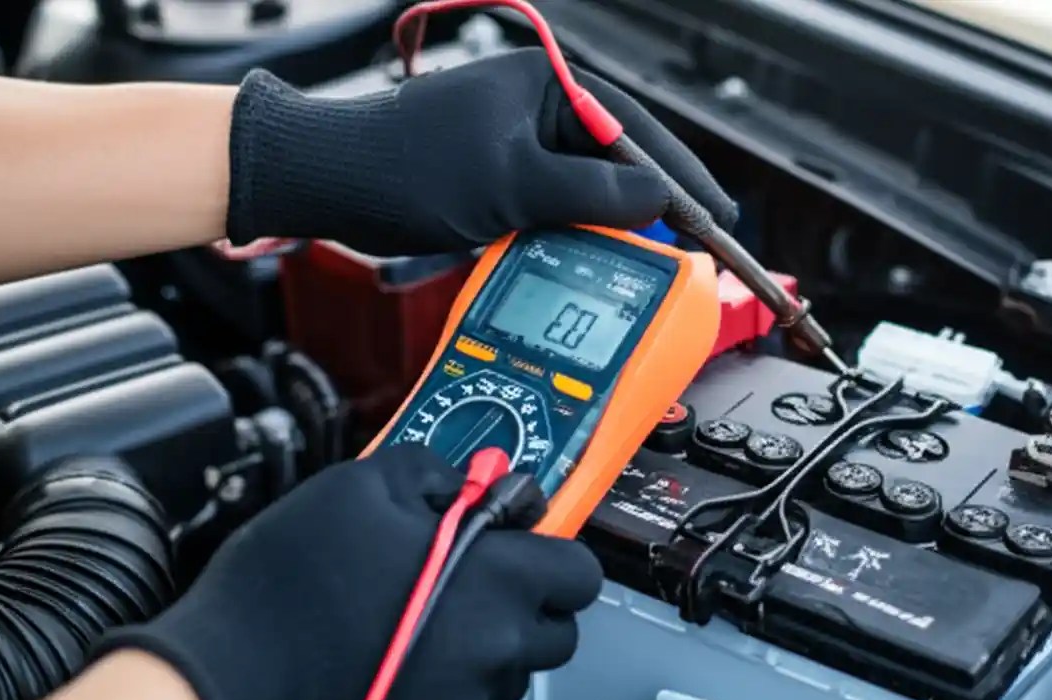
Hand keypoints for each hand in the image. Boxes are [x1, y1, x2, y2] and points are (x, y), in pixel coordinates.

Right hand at [91, 446, 603, 699]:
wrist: (230, 675)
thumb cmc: (291, 583)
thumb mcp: (362, 486)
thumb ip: (434, 475)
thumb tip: (466, 482)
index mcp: (498, 580)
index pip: (579, 572)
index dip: (550, 552)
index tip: (515, 541)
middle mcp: (498, 647)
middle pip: (555, 630)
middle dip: (524, 603)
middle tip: (470, 581)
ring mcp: (467, 698)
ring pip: (509, 670)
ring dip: (484, 645)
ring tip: (423, 622)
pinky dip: (446, 682)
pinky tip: (398, 658)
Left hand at [225, 48, 736, 253]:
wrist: (333, 183)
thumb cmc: (406, 165)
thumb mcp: (512, 182)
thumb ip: (590, 194)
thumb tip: (655, 201)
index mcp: (549, 86)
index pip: (640, 131)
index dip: (683, 177)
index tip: (719, 215)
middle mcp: (539, 110)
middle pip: (618, 163)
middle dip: (652, 207)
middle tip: (693, 248)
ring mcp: (519, 147)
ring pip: (587, 193)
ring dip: (611, 227)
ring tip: (649, 260)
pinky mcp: (499, 180)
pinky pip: (555, 209)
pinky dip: (574, 235)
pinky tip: (591, 259)